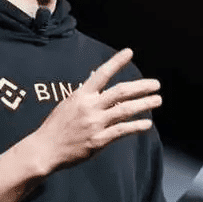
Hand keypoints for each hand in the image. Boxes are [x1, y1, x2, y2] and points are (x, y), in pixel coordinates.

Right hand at [30, 48, 161, 172]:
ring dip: (144, 104)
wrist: (45, 149)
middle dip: (141, 87)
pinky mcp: (98, 140)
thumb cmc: (56, 126)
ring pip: (125, 110)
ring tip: (157, 100)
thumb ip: (85, 94)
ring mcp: (95, 123)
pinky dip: (136, 126)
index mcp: (81, 95)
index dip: (116, 62)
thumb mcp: (68, 104)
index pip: (101, 74)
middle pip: (120, 92)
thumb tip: (94, 79)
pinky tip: (147, 124)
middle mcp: (90, 107)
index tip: (129, 52)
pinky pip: (122, 130)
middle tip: (156, 84)